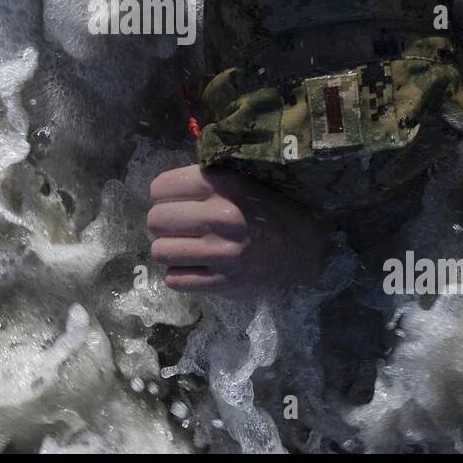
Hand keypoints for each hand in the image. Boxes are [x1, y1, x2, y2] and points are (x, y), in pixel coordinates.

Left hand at [147, 164, 330, 296]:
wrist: (307, 250)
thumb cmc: (271, 210)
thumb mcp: (244, 180)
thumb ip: (207, 179)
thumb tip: (163, 186)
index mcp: (224, 185)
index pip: (161, 187)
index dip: (163, 193)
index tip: (173, 199)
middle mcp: (221, 217)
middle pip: (155, 219)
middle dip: (163, 222)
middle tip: (178, 225)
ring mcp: (221, 253)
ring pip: (160, 251)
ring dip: (169, 250)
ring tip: (186, 247)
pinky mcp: (223, 283)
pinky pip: (175, 279)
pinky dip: (180, 274)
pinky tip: (196, 266)